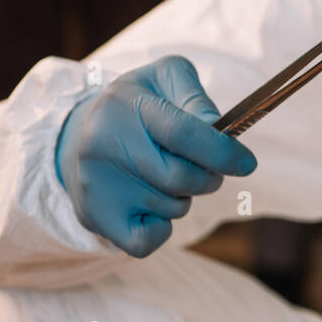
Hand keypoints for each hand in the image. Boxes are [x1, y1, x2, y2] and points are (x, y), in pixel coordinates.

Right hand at [55, 56, 257, 256]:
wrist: (74, 136)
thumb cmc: (135, 106)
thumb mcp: (163, 79)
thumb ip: (195, 96)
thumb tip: (219, 130)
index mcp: (123, 105)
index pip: (184, 134)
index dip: (224, 152)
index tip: (247, 163)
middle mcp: (102, 144)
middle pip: (182, 178)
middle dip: (208, 177)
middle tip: (205, 168)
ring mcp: (95, 184)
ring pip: (172, 207)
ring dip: (182, 197)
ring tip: (162, 176)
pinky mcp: (94, 217)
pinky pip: (148, 241)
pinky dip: (161, 229)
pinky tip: (151, 206)